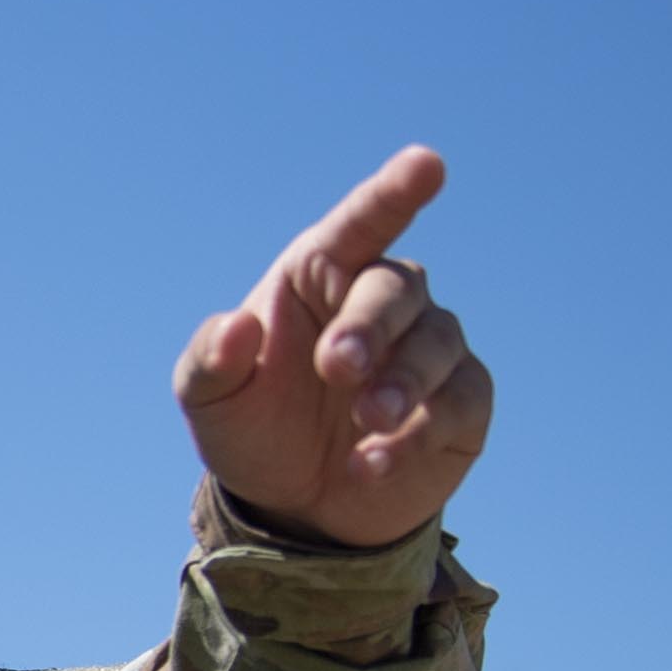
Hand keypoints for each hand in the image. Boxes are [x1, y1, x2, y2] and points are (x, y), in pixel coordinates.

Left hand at [171, 145, 494, 547]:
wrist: (292, 507)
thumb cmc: (253, 429)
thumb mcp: (210, 400)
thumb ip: (211, 361)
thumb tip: (237, 328)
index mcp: (321, 275)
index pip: (364, 221)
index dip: (396, 191)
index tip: (426, 163)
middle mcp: (381, 301)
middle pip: (397, 288)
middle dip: (371, 326)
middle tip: (339, 369)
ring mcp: (428, 349)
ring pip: (436, 342)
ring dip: (401, 383)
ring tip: (363, 424)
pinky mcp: (461, 403)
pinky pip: (459, 400)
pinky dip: (419, 431)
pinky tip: (371, 463)